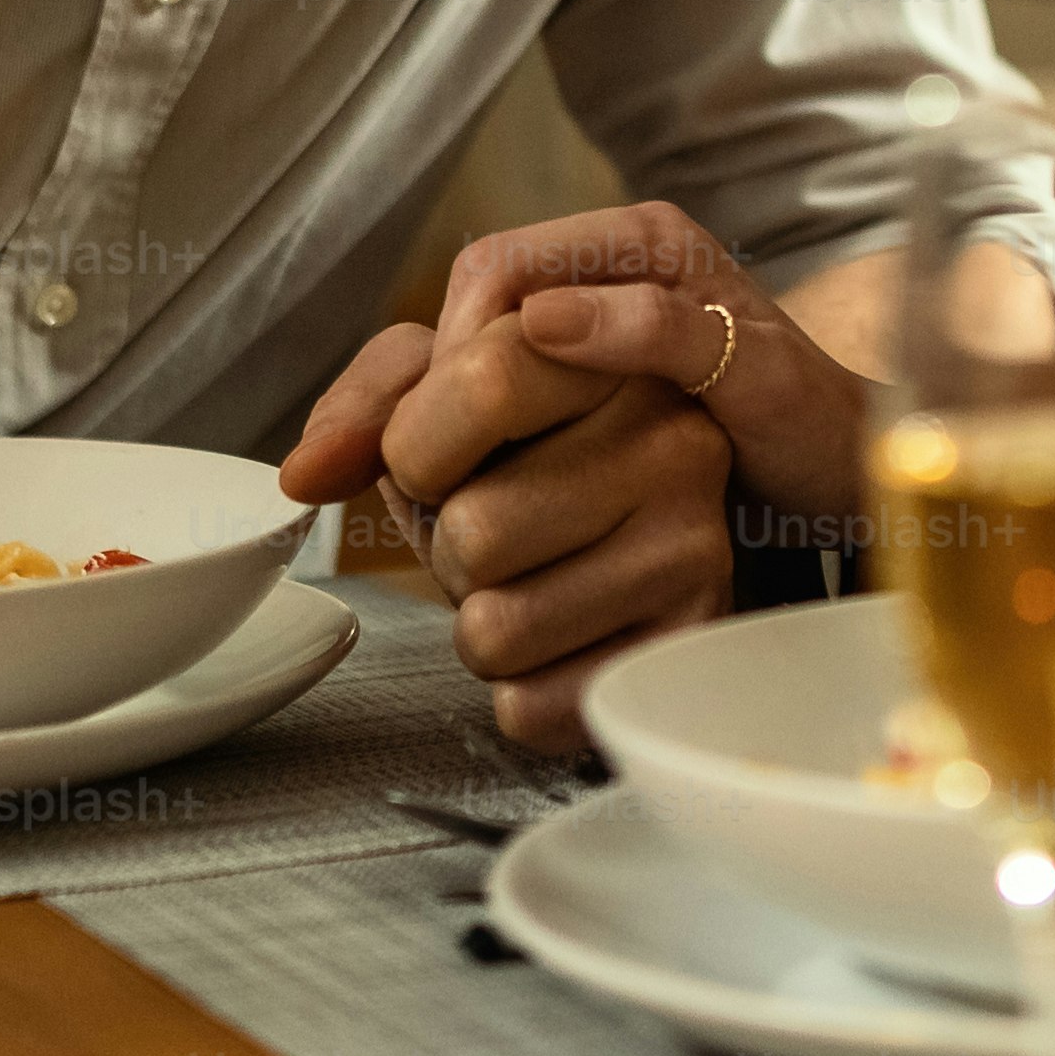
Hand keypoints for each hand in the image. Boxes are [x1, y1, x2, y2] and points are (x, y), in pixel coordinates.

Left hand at [281, 203, 846, 750]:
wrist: (745, 518)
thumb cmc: (578, 449)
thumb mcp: (483, 382)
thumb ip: (386, 391)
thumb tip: (309, 470)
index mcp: (618, 351)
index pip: (478, 378)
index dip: (419, 443)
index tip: (439, 455)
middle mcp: (674, 442)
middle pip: (468, 522)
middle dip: (449, 539)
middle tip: (505, 522)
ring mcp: (694, 547)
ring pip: (489, 623)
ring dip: (481, 619)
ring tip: (539, 578)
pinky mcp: (691, 646)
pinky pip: (530, 705)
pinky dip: (522, 694)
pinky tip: (565, 644)